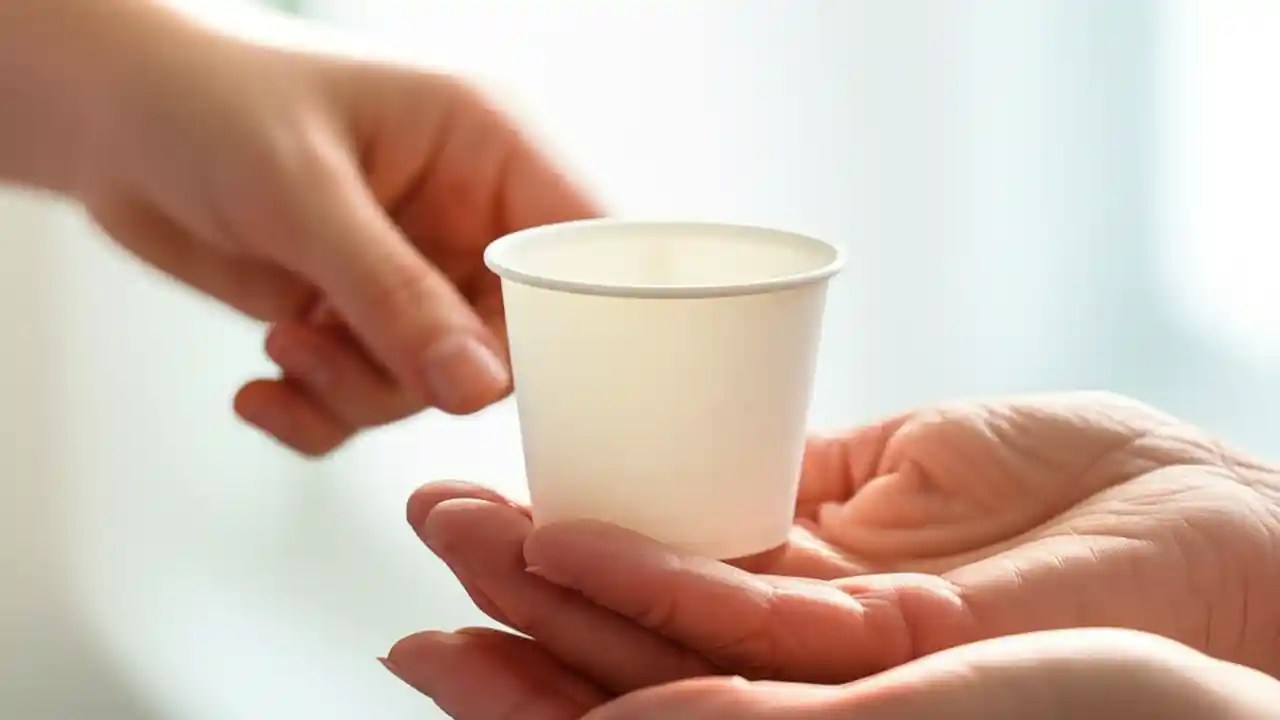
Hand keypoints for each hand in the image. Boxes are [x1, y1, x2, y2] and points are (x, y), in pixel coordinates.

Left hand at [2, 1, 595, 454]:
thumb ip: (395, 295)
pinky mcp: (359, 319)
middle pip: (511, 339)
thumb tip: (479, 390)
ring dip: (359, 389)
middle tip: (350, 351)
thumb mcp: (305, 194)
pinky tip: (263, 387)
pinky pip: (370, 400)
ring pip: (436, 384)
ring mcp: (413, 274)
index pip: (580, 248)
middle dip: (428, 373)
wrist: (109, 124)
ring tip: (287, 345)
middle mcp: (463, 218)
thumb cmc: (205, 104)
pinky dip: (318, 412)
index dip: (574, 320)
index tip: (519, 375)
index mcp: (486, 151)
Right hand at [382, 392, 1279, 716]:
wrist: (1226, 532)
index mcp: (810, 613)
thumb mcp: (920, 464)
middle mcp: (807, 670)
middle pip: (631, 651)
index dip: (554, 582)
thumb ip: (814, 485)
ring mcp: (845, 686)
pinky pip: (754, 645)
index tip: (473, 530)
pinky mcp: (896, 678)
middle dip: (514, 608)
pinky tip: (561, 566)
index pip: (653, 611)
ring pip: (663, 657)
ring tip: (446, 570)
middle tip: (421, 544)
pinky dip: (649, 605)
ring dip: (546, 614)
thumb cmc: (1093, 492)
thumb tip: (729, 467)